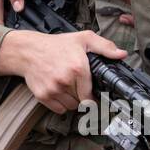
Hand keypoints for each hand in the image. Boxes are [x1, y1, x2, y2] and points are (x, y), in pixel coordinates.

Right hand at [0, 29, 126, 113]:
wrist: (27, 50)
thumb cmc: (55, 45)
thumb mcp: (82, 39)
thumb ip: (104, 47)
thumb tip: (121, 54)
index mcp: (78, 68)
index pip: (91, 95)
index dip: (94, 96)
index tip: (93, 95)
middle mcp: (66, 80)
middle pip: (82, 101)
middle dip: (81, 95)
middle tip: (76, 84)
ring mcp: (53, 89)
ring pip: (71, 107)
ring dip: (72, 100)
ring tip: (67, 87)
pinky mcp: (43, 96)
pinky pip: (59, 109)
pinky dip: (60, 104)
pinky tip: (58, 90)